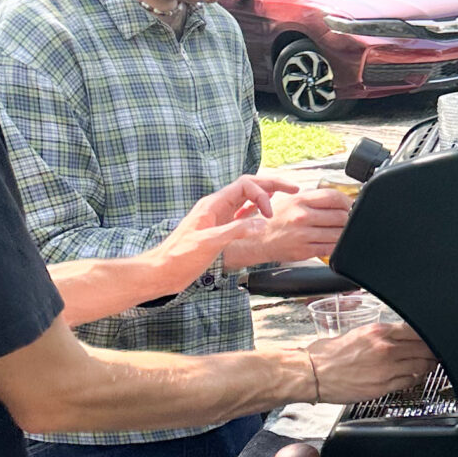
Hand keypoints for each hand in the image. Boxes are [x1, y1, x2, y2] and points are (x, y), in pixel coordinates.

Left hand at [158, 175, 295, 279]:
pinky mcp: (218, 230)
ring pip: (246, 200)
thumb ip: (236, 230)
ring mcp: (218, 219)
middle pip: (248, 188)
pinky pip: (241, 215)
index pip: (245, 185)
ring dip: (265, 197)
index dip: (263, 194)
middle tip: (294, 187)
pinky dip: (256, 212)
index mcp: (213, 204)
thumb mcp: (209, 242)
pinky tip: (264, 216)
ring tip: (285, 197)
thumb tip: (263, 223)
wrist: (163, 271)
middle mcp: (217, 208)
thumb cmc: (179, 256)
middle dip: (271, 186)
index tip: (271, 214)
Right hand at [230, 185, 353, 269]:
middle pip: (340, 216)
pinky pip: (330, 249)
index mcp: (300, 200)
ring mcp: (303, 235)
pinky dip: (337, 246)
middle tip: (350, 220)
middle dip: (349, 219)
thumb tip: (336, 199)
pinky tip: (335, 243)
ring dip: (345, 233)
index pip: (334, 197)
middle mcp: (302, 216)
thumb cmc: (273, 220)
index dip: (347, 202)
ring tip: (343, 231)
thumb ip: (311, 199)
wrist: (255, 240)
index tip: (351, 206)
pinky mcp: (304, 251)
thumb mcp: (289, 201)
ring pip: (338, 234)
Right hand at [305, 322, 432, 401]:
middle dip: (432, 351)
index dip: (428, 336)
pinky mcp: (383, 386)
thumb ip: (380, 336)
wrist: (312, 373)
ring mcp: (387, 369)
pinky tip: (413, 377)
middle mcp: (386, 348)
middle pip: (424, 348)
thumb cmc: (328, 354)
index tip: (431, 339)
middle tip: (434, 354)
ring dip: (427, 366)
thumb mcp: (357, 334)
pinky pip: (409, 381)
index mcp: (379, 332)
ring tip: (428, 366)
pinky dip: (415, 379)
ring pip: (421, 366)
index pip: (417, 330)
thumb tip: (397, 338)